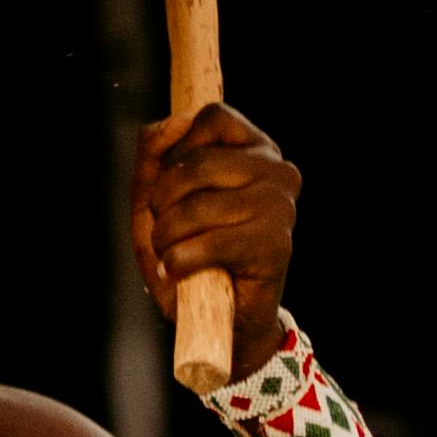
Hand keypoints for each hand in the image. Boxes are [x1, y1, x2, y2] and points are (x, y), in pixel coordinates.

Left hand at [133, 106, 303, 355]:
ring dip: (167, 237)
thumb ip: (155, 154)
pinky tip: (181, 272)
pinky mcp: (275, 247)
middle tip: (166, 231)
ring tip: (173, 255)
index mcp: (256, 149)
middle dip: (162, 202)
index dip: (178, 152)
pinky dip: (180, 262)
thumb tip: (174, 121)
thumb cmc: (189, 251)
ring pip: (197, 205)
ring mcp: (280, 208)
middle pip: (196, 163)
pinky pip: (208, 244)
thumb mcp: (157, 198)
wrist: (222, 319)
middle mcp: (277, 171)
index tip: (176, 188)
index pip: (212, 117)